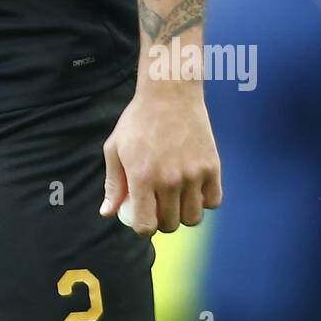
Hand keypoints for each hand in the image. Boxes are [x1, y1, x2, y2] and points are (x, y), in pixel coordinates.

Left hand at [99, 81, 221, 234]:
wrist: (169, 93)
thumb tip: (107, 213)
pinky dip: (204, 201)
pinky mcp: (212, 167)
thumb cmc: (138, 120)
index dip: (142, 227)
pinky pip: (213, 201)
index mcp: (142, 177)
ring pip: (193, 218)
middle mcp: (169, 180)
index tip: (142, 218)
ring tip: (176, 199)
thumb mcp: (115, 148)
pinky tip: (193, 189)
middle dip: (162, 221)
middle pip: (170, 224)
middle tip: (158, 206)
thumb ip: (113, 184)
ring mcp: (193, 175)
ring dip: (183, 214)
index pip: (145, 226)